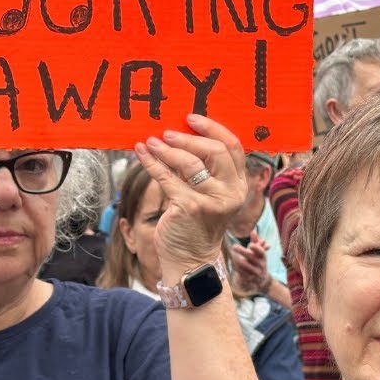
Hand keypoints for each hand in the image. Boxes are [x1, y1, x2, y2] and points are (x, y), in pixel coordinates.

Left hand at [135, 114, 247, 278]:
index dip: (212, 129)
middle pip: (214, 151)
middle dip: (188, 138)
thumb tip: (181, 136)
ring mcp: (211, 201)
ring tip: (152, 142)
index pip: (233, 147)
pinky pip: (167, 177)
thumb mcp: (209, 195)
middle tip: (167, 133)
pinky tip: (141, 153)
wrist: (190, 260)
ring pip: (189, 163)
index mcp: (238, 185)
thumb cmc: (196, 224)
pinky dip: (151, 163)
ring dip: (166, 149)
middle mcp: (230, 192)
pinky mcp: (188, 207)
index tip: (192, 118)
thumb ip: (205, 170)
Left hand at [230, 232, 273, 293]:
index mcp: (263, 258)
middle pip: (251, 258)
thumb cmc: (257, 263)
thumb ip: (256, 242)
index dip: (257, 249)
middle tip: (234, 246)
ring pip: (245, 267)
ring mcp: (255, 275)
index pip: (261, 253)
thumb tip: (253, 231)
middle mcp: (260, 266)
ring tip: (233, 256)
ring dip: (238, 261)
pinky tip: (233, 265)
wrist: (262, 282)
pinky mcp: (249, 281)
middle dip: (243, 252)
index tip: (250, 244)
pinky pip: (241, 275)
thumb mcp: (258, 254)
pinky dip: (237, 270)